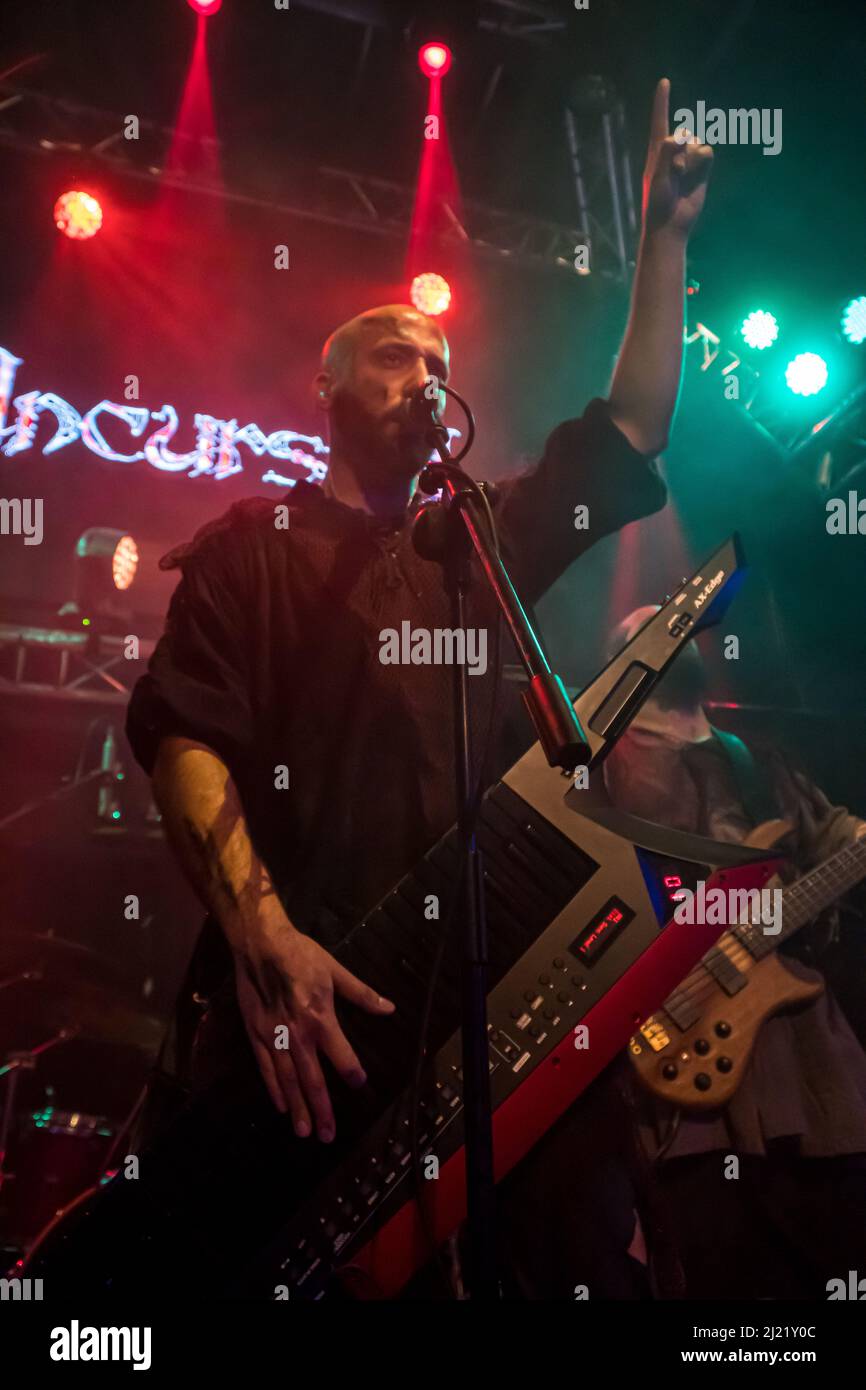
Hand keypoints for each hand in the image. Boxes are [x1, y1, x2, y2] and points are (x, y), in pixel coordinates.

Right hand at [234, 905, 394, 1140]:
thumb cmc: (300, 954)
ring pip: (287, 1080)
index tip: (359, 1085)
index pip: (340, 1054)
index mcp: (320, 1017)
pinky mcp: (255, 1034)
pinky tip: (281, 1106)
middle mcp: (297, 1033)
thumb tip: (388, 1008)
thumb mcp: (335, 970)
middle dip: (321, 1109)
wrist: (260, 943)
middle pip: (311, 1079)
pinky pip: (265, 1067)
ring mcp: (274, 1036)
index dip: (351, 1072)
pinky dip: (274, 1089)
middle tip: (328, 1135)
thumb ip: (361, 994)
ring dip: (297, 1108)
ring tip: (304, 1132)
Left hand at [642, 77, 712, 238]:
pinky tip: (694, 177)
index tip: (664, 81)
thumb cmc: (657, 203)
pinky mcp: (701, 169)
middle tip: (675, 172)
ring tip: (682, 177)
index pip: (659, 121)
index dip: (662, 101)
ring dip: (692, 158)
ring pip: (698, 142)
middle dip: (683, 149)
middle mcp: (673, 152)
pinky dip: (702, 162)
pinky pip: (708, 152)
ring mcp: (688, 160)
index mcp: (656, 151)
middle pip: (686, 132)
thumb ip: (666, 154)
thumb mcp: (658, 178)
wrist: (671, 225)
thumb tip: (678, 135)